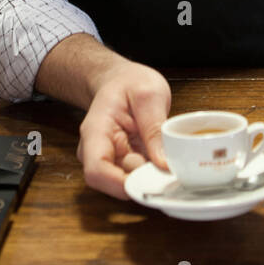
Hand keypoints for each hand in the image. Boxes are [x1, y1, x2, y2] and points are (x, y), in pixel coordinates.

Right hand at [76, 62, 171, 199]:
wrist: (120, 79)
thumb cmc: (129, 82)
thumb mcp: (149, 95)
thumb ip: (154, 129)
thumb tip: (164, 164)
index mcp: (96, 131)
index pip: (97, 170)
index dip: (119, 185)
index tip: (148, 183)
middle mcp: (97, 150)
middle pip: (114, 182)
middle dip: (143, 180)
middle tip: (167, 166)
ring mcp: (109, 159)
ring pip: (128, 182)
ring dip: (149, 176)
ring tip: (165, 155)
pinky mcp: (122, 163)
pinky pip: (137, 176)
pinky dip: (152, 172)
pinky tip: (161, 158)